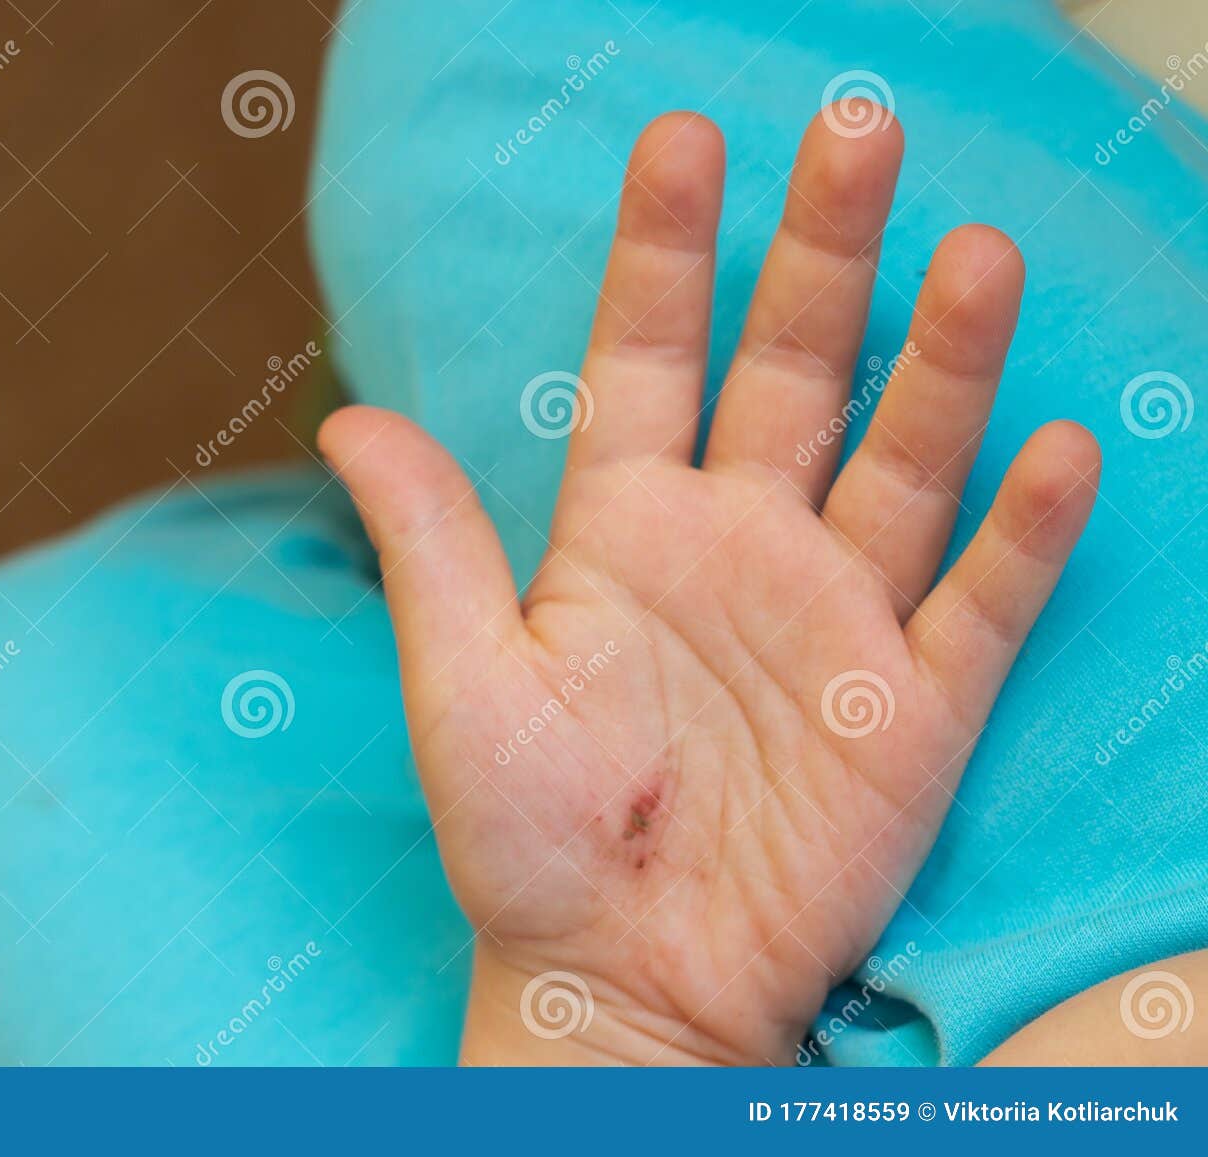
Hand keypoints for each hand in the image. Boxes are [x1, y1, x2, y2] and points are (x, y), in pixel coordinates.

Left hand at [318, 105, 1099, 1065]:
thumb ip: (431, 544)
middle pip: (794, 370)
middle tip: (860, 128)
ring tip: (973, 256)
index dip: (667, 250)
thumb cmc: (527, 839)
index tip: (682, 139)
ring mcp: (833, 616)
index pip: (650, 354)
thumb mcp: (463, 683)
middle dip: (826, 253)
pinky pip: (982, 599)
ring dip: (943, 363)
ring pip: (905, 459)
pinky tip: (1053, 447)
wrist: (620, 979)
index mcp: (624, 529)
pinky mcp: (914, 702)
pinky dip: (1022, 530)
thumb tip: (347, 418)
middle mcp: (738, 546)